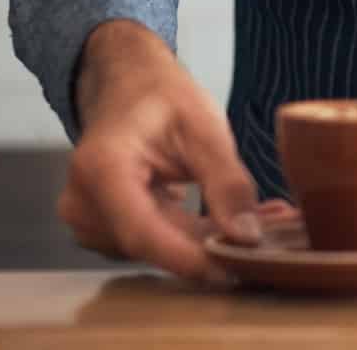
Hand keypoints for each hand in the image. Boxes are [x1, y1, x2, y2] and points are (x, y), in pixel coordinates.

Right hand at [57, 19, 267, 285]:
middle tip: (273, 230)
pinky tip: (229, 219)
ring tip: (261, 216)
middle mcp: (83, 202)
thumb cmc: (160, 97)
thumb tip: (246, 236)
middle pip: (153, 244)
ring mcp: (89, 220)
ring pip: (158, 247)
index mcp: (102, 168)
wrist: (128, 86)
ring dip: (208, 239)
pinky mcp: (103, 229)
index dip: (188, 258)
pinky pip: (154, 242)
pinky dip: (193, 234)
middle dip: (213, 244)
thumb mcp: (204, 127)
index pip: (142, 233)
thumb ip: (226, 181)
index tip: (233, 269)